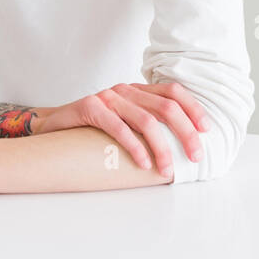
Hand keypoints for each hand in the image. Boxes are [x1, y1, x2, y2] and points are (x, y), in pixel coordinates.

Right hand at [35, 82, 210, 177]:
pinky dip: (134, 147)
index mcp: (137, 90)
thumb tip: (182, 146)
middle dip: (186, 133)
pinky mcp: (90, 107)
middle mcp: (125, 90)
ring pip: (146, 120)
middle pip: (166, 107)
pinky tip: (142, 163)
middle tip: (195, 156)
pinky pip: (118, 127)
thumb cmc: (93, 130)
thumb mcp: (124, 122)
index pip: (173, 92)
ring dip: (161, 147)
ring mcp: (108, 97)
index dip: (193, 108)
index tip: (206, 131)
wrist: (52, 127)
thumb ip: (146, 125)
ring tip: (166, 168)